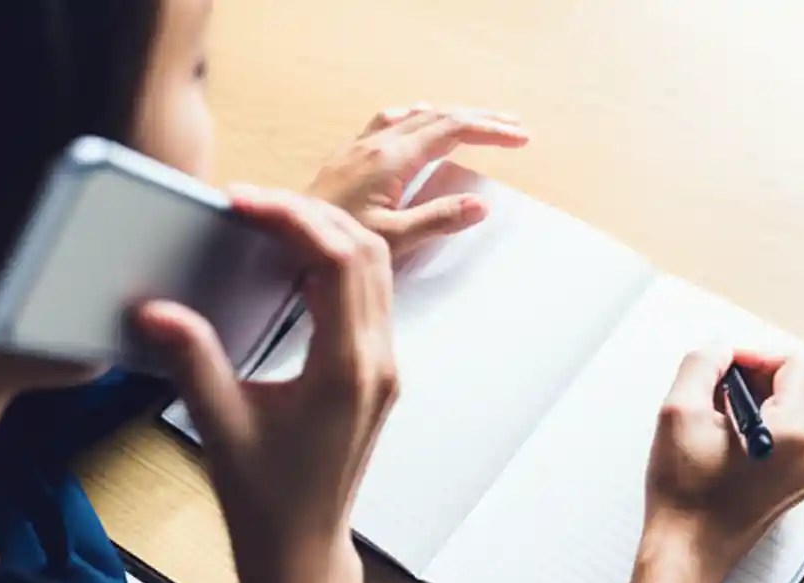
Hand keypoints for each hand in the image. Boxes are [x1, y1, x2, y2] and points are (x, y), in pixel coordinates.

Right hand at [134, 185, 397, 582]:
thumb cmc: (267, 502)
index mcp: (347, 371)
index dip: (294, 220)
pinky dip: (337, 266)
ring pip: (376, 273)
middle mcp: (378, 363)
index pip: (338, 264)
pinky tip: (292, 263)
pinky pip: (369, 299)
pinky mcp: (376, 375)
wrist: (304, 550)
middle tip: (251, 201)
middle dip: (312, 215)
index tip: (244, 201)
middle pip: (366, 255)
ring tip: (268, 220)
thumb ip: (192, 362)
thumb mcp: (222, 428)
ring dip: (329, 235)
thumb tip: (154, 308)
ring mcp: (384, 368)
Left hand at [308, 103, 528, 260]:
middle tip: (514, 127)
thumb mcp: (393, 239)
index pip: (452, 131)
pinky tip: (416, 120)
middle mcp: (377, 145)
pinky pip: (391, 122)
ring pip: (416, 117)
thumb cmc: (331, 245)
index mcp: (392, 159)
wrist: (282, 238)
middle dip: (480, 120)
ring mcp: (360, 147)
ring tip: (478, 122)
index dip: (490, 132)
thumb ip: (438, 219)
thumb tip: (482, 205)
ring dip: (452, 116)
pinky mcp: (348, 156)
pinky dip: (419, 118)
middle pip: (439, 117)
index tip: (520, 138)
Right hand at [643, 349, 803, 582]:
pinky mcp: (791, 488)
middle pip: (792, 388)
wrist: (685, 554)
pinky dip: (751, 431)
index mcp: (794, 434)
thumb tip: (720, 352)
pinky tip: (717, 446)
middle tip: (708, 394)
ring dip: (747, 406)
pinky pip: (780, 441)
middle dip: (749, 381)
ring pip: (783, 414)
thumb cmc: (683, 494)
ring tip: (708, 423)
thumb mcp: (678, 411)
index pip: (796, 363)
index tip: (722, 368)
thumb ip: (702, 364)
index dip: (756, 355)